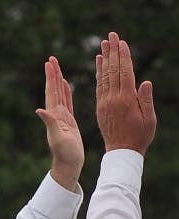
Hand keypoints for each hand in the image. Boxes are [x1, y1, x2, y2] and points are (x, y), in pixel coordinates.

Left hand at [35, 56, 83, 190]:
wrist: (69, 165)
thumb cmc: (65, 154)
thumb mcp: (58, 137)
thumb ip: (50, 123)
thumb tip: (39, 110)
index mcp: (54, 116)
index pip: (52, 92)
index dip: (51, 77)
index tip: (49, 62)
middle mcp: (56, 115)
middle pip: (54, 90)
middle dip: (53, 74)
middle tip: (51, 58)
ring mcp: (62, 117)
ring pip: (60, 94)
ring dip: (58, 80)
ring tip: (57, 67)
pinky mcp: (69, 121)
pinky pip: (67, 102)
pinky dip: (66, 92)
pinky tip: (65, 84)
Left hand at [96, 32, 155, 154]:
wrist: (121, 152)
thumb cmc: (139, 137)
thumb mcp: (148, 119)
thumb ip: (146, 100)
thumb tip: (145, 82)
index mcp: (125, 100)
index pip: (123, 73)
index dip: (122, 56)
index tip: (121, 42)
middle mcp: (112, 99)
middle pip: (112, 71)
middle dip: (112, 52)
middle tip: (110, 36)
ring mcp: (104, 103)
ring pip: (103, 77)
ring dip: (103, 60)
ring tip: (103, 45)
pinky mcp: (100, 107)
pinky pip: (99, 86)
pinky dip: (99, 73)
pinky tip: (99, 63)